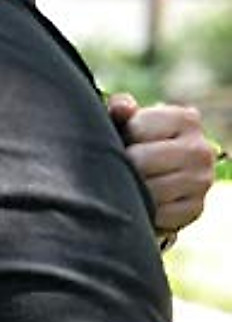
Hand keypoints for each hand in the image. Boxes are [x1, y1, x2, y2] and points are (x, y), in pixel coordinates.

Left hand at [107, 93, 215, 236]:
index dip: (122, 136)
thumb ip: (121, 109)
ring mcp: (202, 181)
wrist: (157, 176)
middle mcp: (200, 149)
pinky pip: (158, 214)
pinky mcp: (196, 209)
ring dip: (132, 189)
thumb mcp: (128, 120)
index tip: (125, 140)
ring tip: (130, 182)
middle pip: (141, 161)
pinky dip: (145, 210)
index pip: (137, 129)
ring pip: (149, 190)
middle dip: (124, 165)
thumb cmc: (136, 141)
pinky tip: (143, 200)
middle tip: (122, 165)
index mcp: (186, 119)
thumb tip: (121, 107)